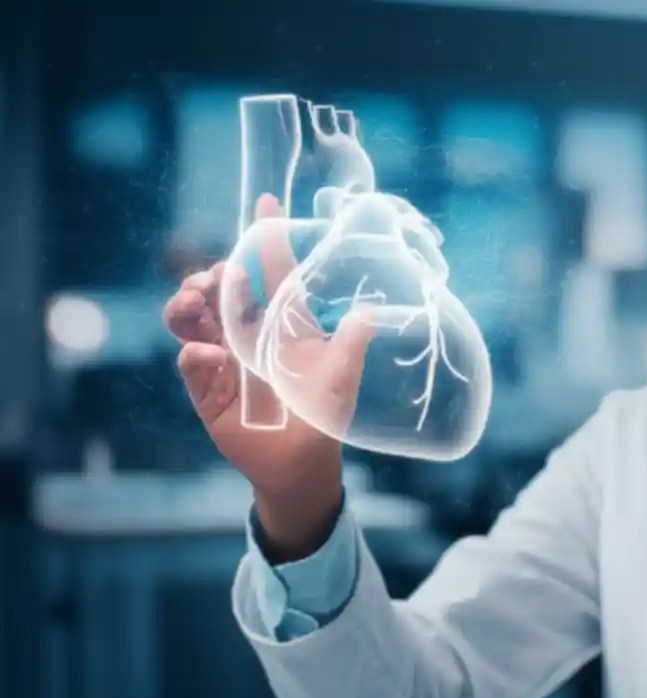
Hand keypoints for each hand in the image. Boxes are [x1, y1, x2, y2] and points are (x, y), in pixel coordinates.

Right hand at [162, 194, 376, 559]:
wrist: (302, 461)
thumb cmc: (326, 413)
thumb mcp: (343, 375)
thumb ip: (352, 342)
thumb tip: (373, 312)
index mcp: (283, 322)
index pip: (273, 272)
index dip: (268, 239)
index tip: (266, 201)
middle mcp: (249, 334)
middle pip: (221, 291)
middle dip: (212, 275)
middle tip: (216, 276)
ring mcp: (224, 359)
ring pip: (193, 319)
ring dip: (189, 304)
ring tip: (196, 300)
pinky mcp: (207, 389)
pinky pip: (192, 364)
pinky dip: (194, 354)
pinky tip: (206, 352)